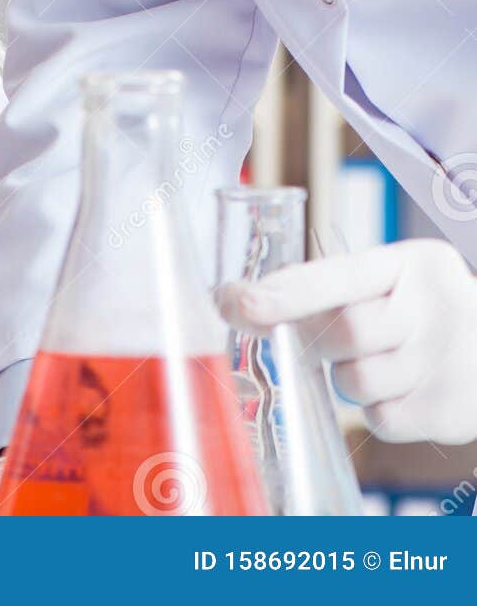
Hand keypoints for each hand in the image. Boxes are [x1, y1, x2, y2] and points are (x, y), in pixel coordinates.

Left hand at [218, 239, 476, 444]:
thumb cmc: (422, 310)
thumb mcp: (392, 280)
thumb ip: (329, 287)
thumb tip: (240, 304)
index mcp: (411, 263)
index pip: (336, 276)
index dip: (283, 292)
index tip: (234, 302)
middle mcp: (435, 306)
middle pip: (343, 332)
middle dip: (319, 340)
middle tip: (327, 339)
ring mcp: (446, 361)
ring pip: (355, 381)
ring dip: (348, 377)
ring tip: (379, 361)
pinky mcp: (449, 411)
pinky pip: (379, 420)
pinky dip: (376, 409)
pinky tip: (401, 389)